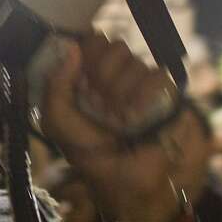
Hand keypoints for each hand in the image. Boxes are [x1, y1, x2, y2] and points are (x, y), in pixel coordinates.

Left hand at [40, 34, 210, 221]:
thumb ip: (56, 86)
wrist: (123, 181)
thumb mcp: (57, 122)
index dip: (86, 53)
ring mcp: (142, 82)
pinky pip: (157, 75)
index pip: (92, 40)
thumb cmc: (89, 152)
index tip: (81, 79)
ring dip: (120, 93)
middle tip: (98, 104)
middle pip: (114, 45)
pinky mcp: (166, 94)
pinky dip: (143, 96)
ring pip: (134, 60)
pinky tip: (135, 117)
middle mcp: (117, 73)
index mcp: (89, 75)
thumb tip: (73, 48)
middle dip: (102, 75)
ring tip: (118, 118)